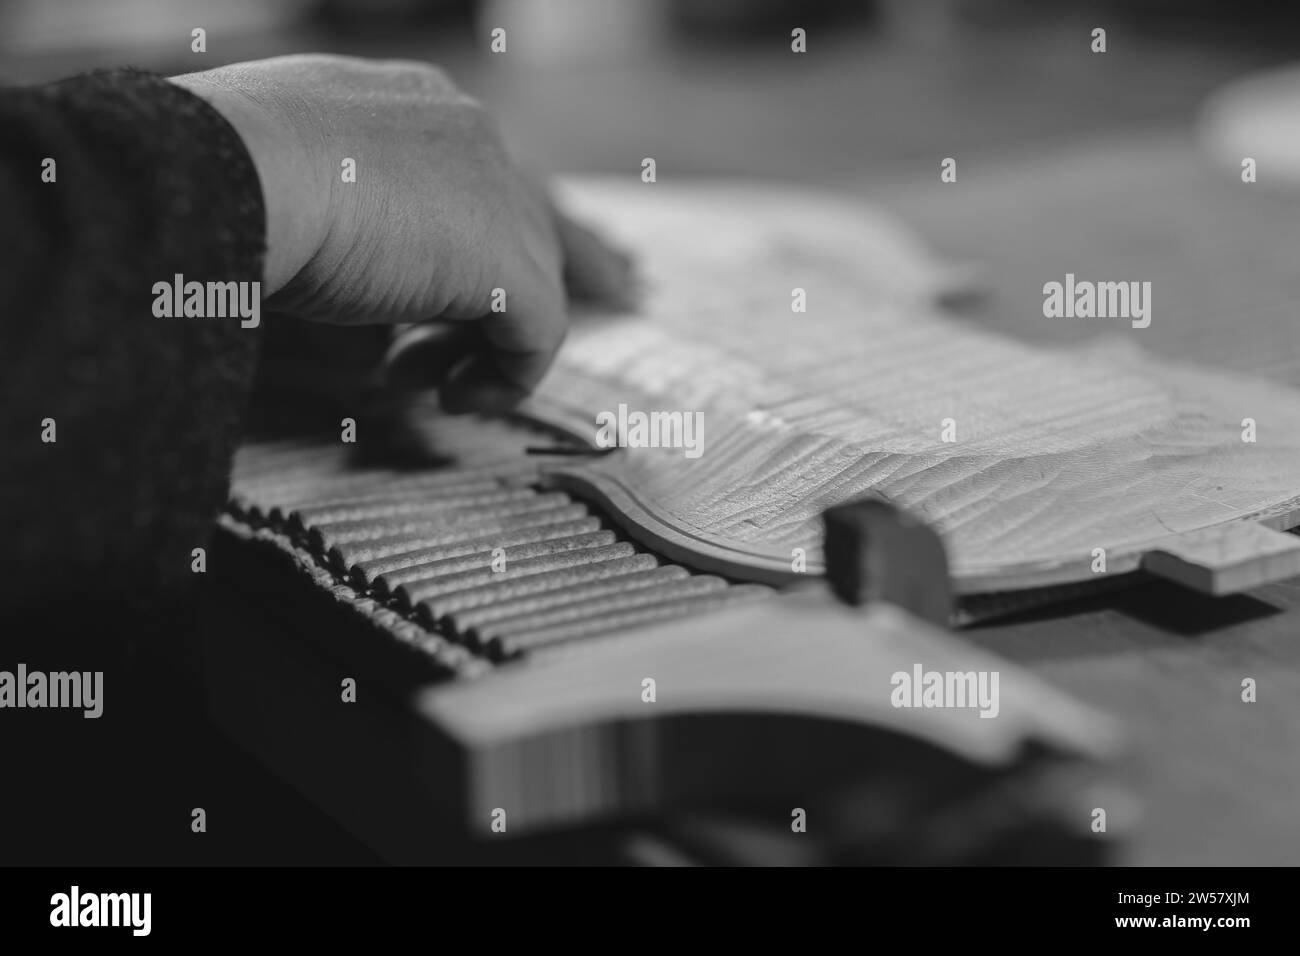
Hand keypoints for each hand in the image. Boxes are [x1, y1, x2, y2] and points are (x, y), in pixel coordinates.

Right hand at [171, 54, 631, 410]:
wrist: (236, 172)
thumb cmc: (231, 179)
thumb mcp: (289, 203)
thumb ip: (344, 252)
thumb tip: (362, 340)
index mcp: (413, 105)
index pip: (484, 172)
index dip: (498, 233)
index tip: (488, 293)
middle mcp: (469, 135)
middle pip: (526, 223)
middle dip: (497, 300)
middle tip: (426, 358)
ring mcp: (500, 194)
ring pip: (530, 283)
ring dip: (473, 346)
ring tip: (409, 378)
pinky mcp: (510, 262)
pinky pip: (540, 334)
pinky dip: (504, 378)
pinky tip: (451, 397)